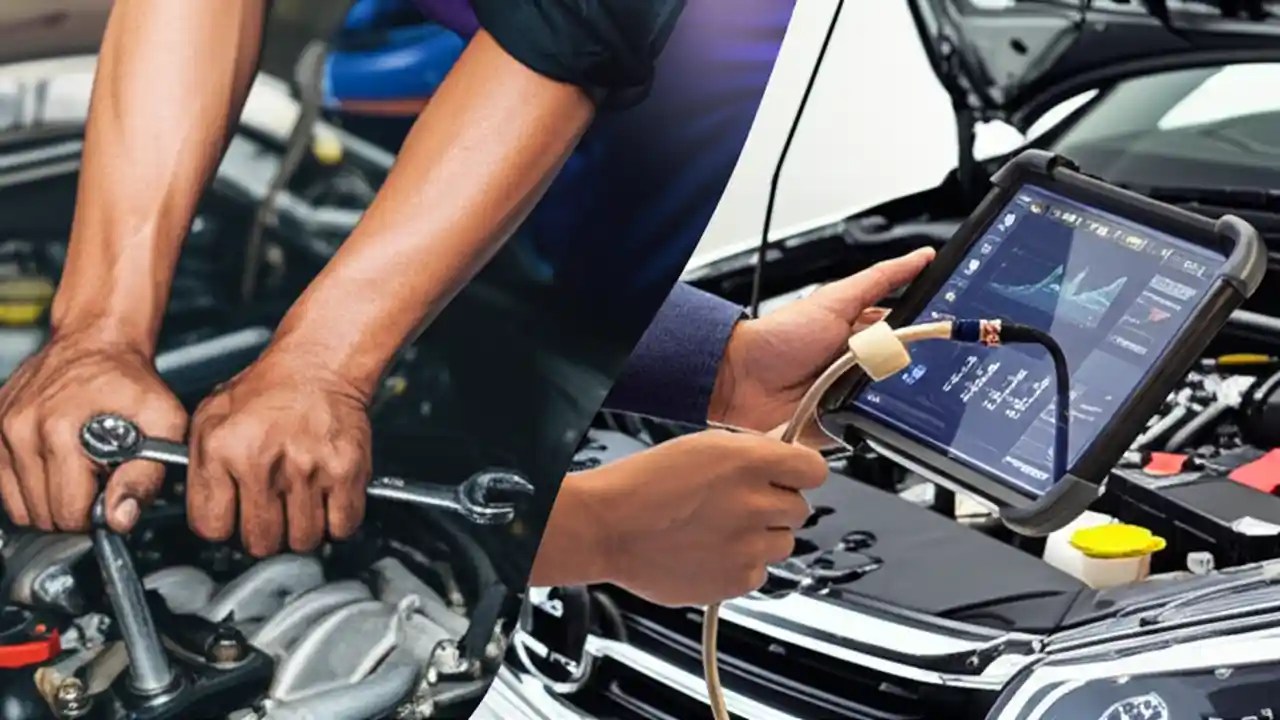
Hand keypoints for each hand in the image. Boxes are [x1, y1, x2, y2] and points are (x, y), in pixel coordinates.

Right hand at [0, 332, 185, 532]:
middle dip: (74, 508)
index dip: (96, 515)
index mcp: (61, 429)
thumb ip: (146, 475)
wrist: (97, 341)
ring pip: (18, 506)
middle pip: (41, 513)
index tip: (109, 495)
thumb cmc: (130, 379)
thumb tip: (120, 518)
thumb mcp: (163, 422)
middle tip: (97, 481)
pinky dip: (29, 486)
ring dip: (50, 499)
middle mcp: (23, 428)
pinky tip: (56, 466)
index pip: (68, 511)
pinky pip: (2, 485)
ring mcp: (2, 428)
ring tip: (79, 472)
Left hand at [187, 350, 371, 556]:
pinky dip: (337, 522)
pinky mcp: (345, 470)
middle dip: (264, 533)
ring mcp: (307, 468)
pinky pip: (341, 527)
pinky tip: (326, 502)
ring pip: (302, 540)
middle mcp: (263, 461)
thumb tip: (203, 512)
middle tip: (270, 512)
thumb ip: (200, 467)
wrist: (319, 365)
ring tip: (299, 505)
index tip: (233, 518)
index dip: (223, 526)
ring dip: (302, 530)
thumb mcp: (211, 417)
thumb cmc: (268, 389)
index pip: (211, 527)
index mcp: (223, 448)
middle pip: (260, 542)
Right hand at [557, 430, 825, 606]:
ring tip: (719, 530)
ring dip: (761, 537)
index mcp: (749, 462)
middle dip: (775, 506)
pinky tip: (710, 552)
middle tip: (739, 505)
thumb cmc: (644, 484)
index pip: (814, 469)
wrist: (607, 528)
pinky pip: (760, 572)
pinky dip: (741, 565)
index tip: (787, 477)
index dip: (799, 473)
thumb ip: (751, 453)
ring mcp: (749, 546)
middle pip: (799, 509)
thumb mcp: (702, 446)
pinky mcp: (737, 580)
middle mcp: (756, 504)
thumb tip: (785, 455)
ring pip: (783, 543)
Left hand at [708, 248, 934, 434]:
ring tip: (869, 386)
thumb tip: (921, 257)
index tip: (947, 332)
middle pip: (905, 370)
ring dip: (889, 398)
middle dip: (911, 370)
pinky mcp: (843, 424)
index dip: (929, 334)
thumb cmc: (780, 336)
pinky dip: (868, 423)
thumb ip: (880, 280)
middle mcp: (860, 365)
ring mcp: (852, 396)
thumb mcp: (837, 300)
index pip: (910, 333)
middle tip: (896, 362)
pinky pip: (869, 428)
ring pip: (892, 402)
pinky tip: (860, 413)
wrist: (741, 379)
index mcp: (863, 333)